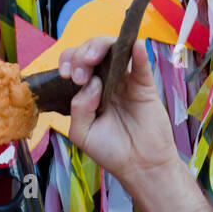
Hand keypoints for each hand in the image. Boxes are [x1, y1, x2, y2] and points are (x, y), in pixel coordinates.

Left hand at [58, 37, 177, 196]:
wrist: (139, 165)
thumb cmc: (110, 150)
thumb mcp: (82, 133)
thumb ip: (79, 108)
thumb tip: (91, 82)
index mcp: (87, 91)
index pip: (76, 64)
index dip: (69, 62)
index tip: (67, 75)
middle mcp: (106, 81)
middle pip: (93, 51)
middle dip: (81, 55)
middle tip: (80, 76)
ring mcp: (126, 81)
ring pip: (115, 49)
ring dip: (101, 46)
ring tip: (93, 59)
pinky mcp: (145, 86)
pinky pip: (142, 64)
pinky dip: (137, 52)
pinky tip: (133, 46)